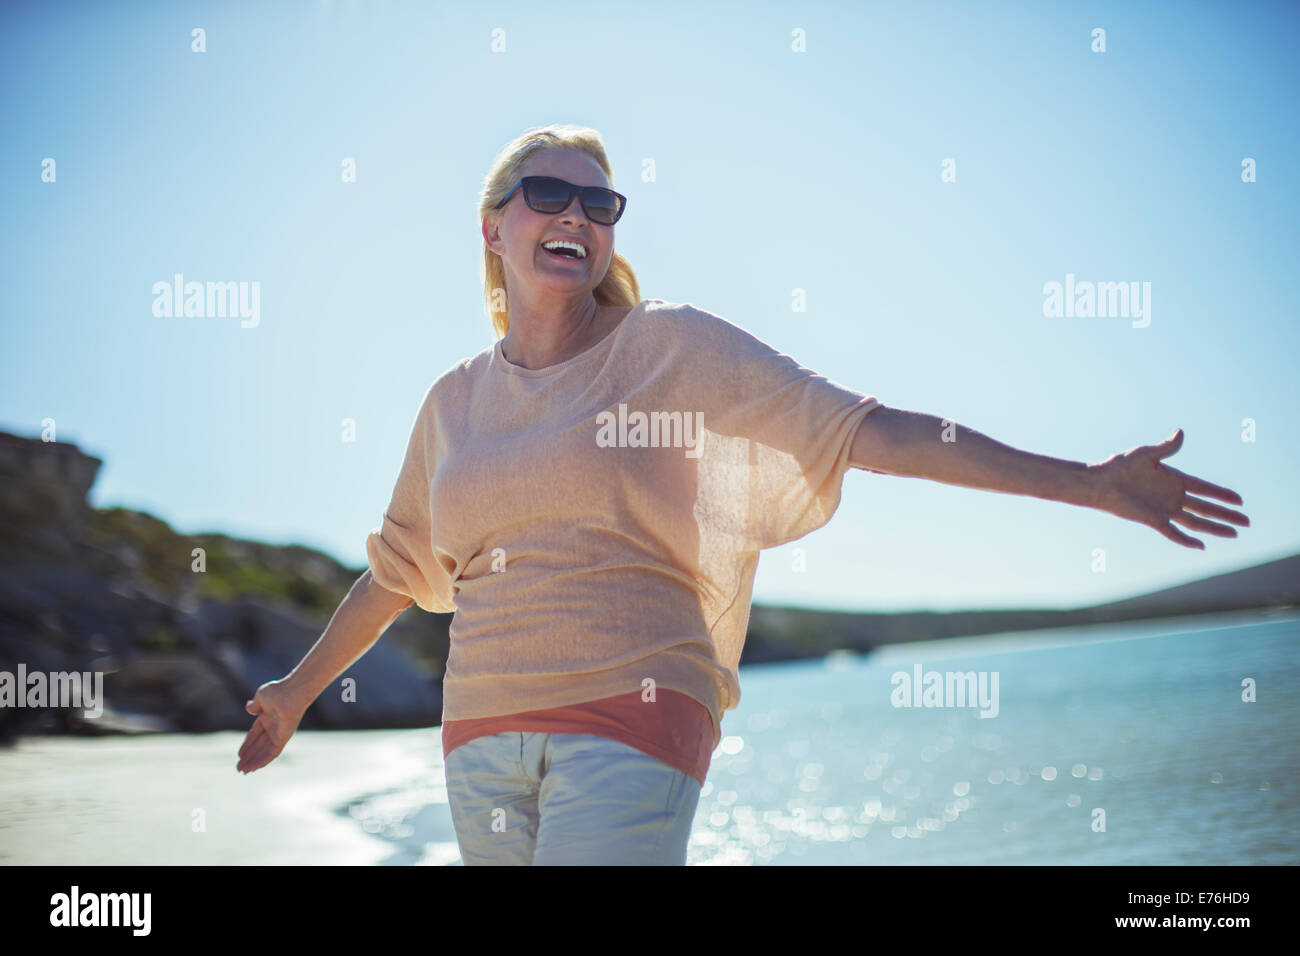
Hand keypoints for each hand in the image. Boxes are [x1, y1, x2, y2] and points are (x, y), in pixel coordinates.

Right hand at [236, 679, 305, 773]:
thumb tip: (249, 708)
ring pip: (264, 751)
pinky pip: (273, 752)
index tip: (239, 754)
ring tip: (243, 771)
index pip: (255, 734)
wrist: (289, 693)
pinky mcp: (283, 738)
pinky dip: (264, 760)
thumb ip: (255, 706)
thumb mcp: (261, 697)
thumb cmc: (277, 692)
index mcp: (267, 717)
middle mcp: (273, 727)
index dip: (247, 744)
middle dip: (249, 756)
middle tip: (239, 767)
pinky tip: (254, 767)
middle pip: (259, 745)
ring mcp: (279, 733)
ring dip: (254, 761)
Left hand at [1088, 428, 1248, 549]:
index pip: (1205, 488)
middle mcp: (1173, 496)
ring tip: (1234, 533)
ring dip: (1215, 527)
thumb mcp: (1146, 454)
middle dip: (1226, 514)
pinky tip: (1201, 546)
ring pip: (1196, 521)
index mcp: (1174, 479)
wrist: (1100, 482)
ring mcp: (1165, 509)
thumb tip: (1181, 432)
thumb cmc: (1120, 465)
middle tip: (1246, 521)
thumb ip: (1167, 448)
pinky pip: (1174, 532)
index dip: (1222, 494)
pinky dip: (1186, 540)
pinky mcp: (1153, 520)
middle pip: (1206, 507)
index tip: (1239, 500)